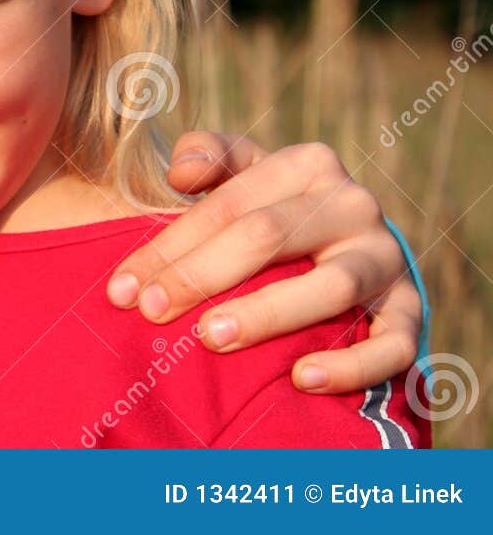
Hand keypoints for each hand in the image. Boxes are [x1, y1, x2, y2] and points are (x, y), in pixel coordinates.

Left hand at [108, 132, 419, 396]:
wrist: (357, 247)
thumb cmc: (277, 210)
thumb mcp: (245, 172)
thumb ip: (208, 156)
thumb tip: (181, 172)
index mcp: (306, 165)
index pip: (224, 206)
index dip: (168, 247)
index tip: (122, 289)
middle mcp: (352, 204)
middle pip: (266, 236)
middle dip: (200, 276)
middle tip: (152, 313)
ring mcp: (386, 258)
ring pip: (332, 285)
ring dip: (268, 314)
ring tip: (212, 337)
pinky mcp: (412, 311)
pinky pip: (392, 343)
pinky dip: (350, 364)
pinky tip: (301, 378)